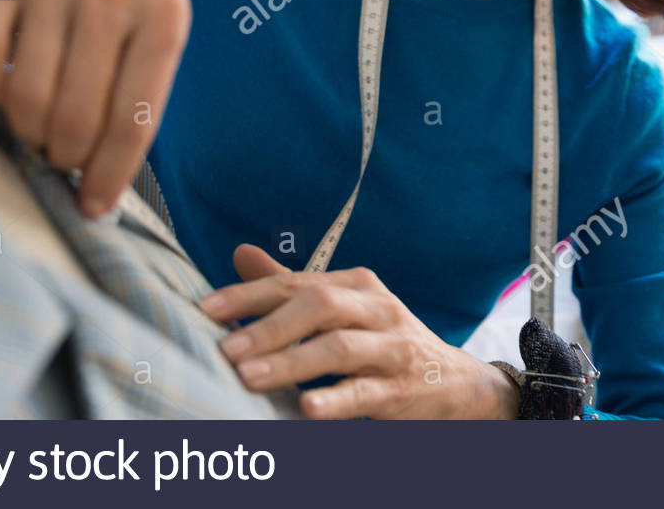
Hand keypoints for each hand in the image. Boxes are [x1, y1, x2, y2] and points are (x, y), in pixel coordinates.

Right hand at [0, 0, 191, 216]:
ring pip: (26, 96)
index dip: (109, 175)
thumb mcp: (158, 19)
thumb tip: (104, 179)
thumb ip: (141, 85)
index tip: (92, 209)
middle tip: (59, 158)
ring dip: (25, 133)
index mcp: (164, 15)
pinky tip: (1, 95)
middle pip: (76, 117)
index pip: (135, 118)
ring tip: (34, 130)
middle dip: (63, 157)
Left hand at [198, 244, 519, 419]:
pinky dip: (335, 400)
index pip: (297, 283)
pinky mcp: (402, 389)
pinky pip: (366, 392)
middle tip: (227, 349)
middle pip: (318, 306)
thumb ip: (291, 286)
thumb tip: (241, 253)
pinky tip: (306, 409)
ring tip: (249, 378)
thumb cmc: (385, 342)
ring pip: (338, 348)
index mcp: (358, 285)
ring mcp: (392, 348)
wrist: (455, 383)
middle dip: (269, 327)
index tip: (208, 309)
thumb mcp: (345, 309)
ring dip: (291, 362)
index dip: (250, 295)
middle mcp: (377, 308)